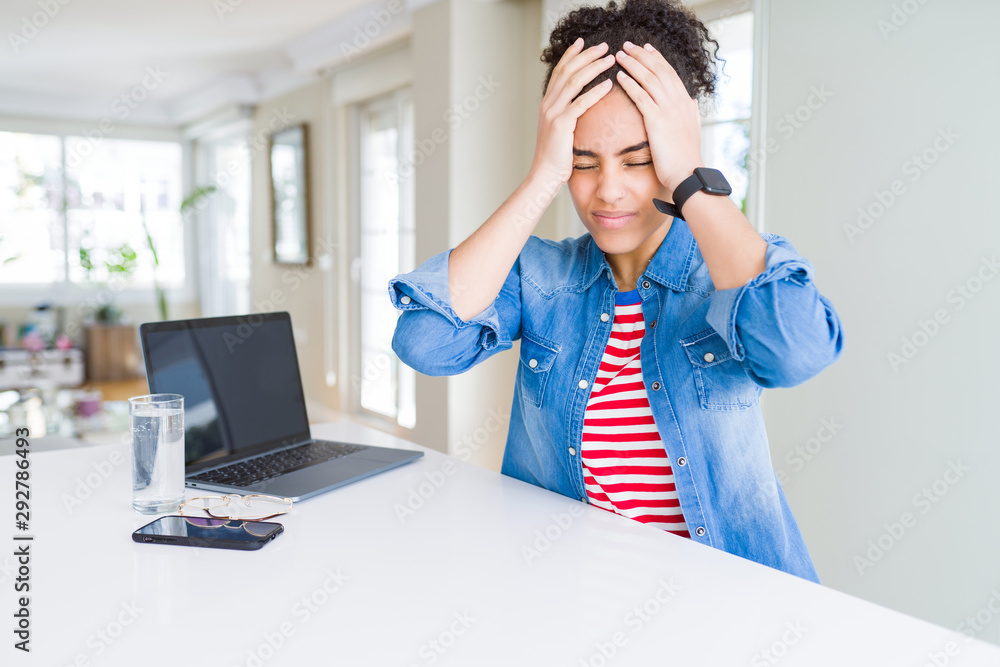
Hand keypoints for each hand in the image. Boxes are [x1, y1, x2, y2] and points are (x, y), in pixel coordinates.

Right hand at [530, 37, 616, 184]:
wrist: (543, 176)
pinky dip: (595, 92)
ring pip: (574, 81)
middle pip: (567, 70)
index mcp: (547, 103)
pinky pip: (580, 103)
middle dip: (586, 55)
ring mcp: (553, 113)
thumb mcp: (559, 131)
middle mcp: (548, 104)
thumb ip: (566, 115)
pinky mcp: (561, 125)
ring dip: (593, 67)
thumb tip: (579, 107)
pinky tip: (608, 84)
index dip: (571, 55)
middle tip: (605, 45)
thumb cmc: (555, 157)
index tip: (583, 42)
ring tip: (610, 58)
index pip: (559, 71)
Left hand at [614, 41, 704, 191]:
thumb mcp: (692, 130)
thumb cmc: (686, 157)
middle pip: (658, 70)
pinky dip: (630, 84)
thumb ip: (691, 113)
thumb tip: (692, 101)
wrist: (687, 173)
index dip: (657, 59)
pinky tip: (619, 76)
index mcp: (686, 102)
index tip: (645, 48)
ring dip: (633, 64)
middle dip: (642, 55)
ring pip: (649, 79)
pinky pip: (641, 97)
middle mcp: (679, 102)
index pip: (670, 73)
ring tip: (619, 55)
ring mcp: (669, 110)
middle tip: (628, 45)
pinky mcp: (658, 121)